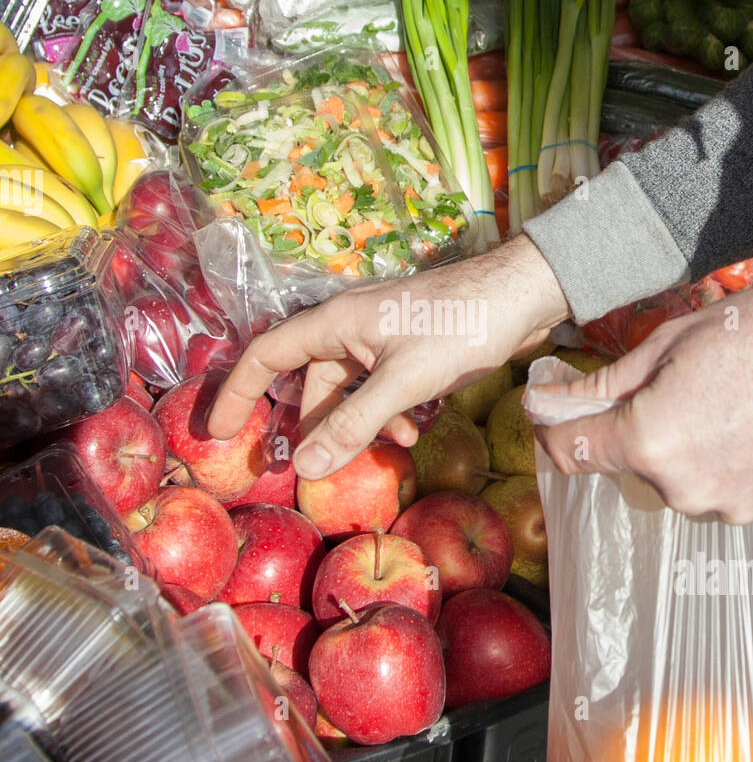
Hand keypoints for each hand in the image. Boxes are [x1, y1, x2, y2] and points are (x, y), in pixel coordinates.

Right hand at [208, 234, 567, 478]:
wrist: (524, 293)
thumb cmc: (461, 325)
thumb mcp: (404, 382)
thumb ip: (354, 424)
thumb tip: (306, 469)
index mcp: (334, 322)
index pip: (265, 356)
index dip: (236, 392)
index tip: (220, 434)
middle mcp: (348, 326)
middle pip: (309, 382)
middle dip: (316, 425)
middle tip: (320, 466)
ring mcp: (379, 337)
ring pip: (348, 389)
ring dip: (362, 422)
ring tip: (393, 442)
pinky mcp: (408, 348)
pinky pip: (379, 387)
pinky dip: (388, 412)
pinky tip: (415, 429)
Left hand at [532, 283, 752, 523]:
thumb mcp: (669, 343)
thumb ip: (605, 383)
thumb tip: (552, 399)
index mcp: (647, 441)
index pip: (573, 451)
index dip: (556, 429)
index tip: (553, 413)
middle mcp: (680, 487)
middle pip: (633, 463)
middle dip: (641, 428)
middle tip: (677, 386)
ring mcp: (725, 506)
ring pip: (680, 479)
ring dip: (688, 449)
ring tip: (726, 403)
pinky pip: (725, 490)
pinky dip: (728, 463)